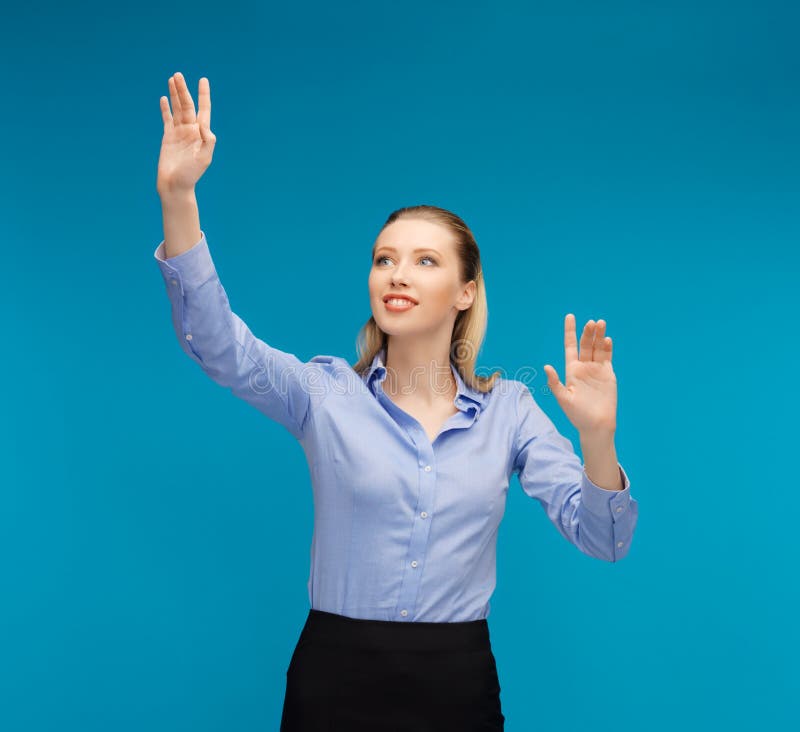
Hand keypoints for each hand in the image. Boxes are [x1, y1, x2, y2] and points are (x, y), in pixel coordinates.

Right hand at [156, 72, 216, 195]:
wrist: (175, 185)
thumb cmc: (191, 174)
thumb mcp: (204, 158)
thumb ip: (208, 141)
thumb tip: (205, 126)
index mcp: (201, 134)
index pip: (204, 110)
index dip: (203, 95)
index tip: (203, 80)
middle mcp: (191, 131)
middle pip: (188, 106)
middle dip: (183, 90)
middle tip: (178, 75)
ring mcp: (179, 133)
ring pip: (177, 109)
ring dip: (175, 95)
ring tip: (172, 79)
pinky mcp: (168, 137)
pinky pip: (167, 119)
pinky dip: (165, 109)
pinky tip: (163, 98)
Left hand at [543, 314, 616, 434]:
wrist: (596, 424)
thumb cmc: (577, 414)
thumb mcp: (563, 398)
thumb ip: (555, 383)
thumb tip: (546, 366)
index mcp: (571, 370)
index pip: (570, 346)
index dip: (570, 331)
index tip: (570, 316)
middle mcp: (583, 367)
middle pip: (585, 344)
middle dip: (588, 332)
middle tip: (591, 322)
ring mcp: (596, 370)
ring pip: (597, 348)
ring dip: (599, 336)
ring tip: (600, 323)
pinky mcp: (608, 374)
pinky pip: (607, 358)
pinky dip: (607, 348)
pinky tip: (607, 340)